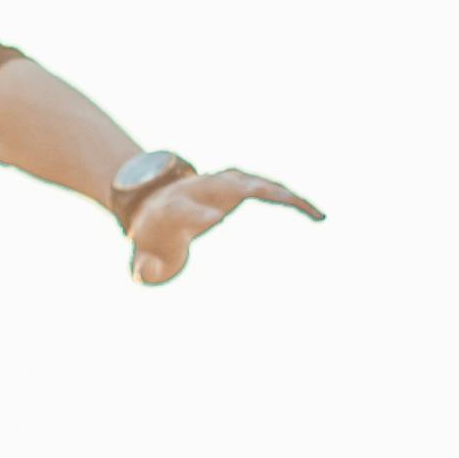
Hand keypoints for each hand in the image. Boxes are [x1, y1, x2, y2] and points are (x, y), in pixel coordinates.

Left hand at [126, 165, 323, 286]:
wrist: (158, 200)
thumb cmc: (153, 234)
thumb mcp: (142, 253)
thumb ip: (143, 266)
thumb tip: (145, 275)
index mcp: (174, 207)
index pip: (185, 208)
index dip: (198, 213)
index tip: (216, 219)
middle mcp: (203, 187)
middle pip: (233, 184)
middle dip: (260, 191)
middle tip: (289, 204)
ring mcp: (225, 182)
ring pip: (260, 183)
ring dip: (287, 195)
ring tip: (315, 214)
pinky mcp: (242, 183)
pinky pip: (271, 188)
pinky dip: (292, 198)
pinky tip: (316, 214)